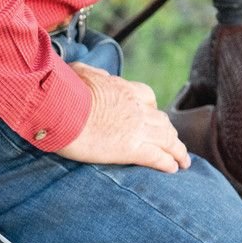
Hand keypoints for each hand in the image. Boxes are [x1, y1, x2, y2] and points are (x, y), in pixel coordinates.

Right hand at [57, 63, 189, 173]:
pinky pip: (158, 157)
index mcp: (123, 90)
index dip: (153, 109)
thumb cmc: (62, 91)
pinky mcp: (131, 149)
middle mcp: (136, 108)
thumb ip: (88, 73)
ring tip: (182, 160)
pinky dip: (168, 163)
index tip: (153, 117)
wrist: (60, 108)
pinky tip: (174, 169)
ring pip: (167, 139)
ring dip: (177, 150)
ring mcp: (136, 129)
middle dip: (170, 133)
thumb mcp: (77, 73)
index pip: (148, 98)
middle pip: (162, 121)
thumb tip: (86, 73)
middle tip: (173, 144)